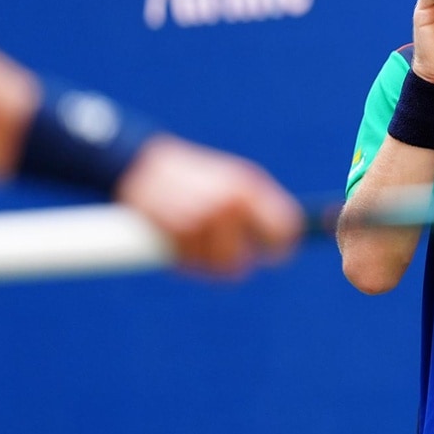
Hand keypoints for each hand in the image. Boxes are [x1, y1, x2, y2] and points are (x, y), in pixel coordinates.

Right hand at [115, 135, 303, 276]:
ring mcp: (201, 220)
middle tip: (228, 252)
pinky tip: (179, 238)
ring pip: (219, 267)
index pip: (284, 229)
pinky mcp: (175, 234)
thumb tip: (290, 238)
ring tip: (197, 239)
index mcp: (246, 188)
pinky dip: (187, 260)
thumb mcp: (233, 182)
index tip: (275, 255)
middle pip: (246, 259)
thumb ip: (259, 209)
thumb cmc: (196, 178)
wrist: (143, 166)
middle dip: (238, 261)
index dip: (281, 248)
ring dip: (209, 261)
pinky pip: (192, 265)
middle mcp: (228, 204)